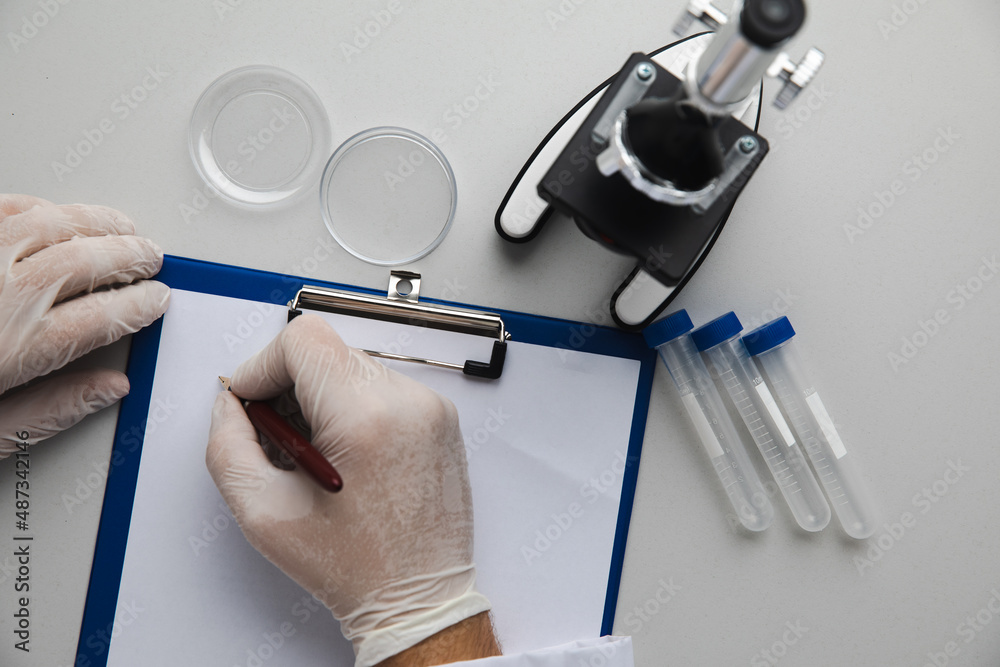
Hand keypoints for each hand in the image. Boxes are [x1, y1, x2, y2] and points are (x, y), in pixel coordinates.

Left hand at [0, 194, 168, 455]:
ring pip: (52, 222)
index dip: (141, 304)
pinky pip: (6, 206)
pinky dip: (40, 206)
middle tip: (151, 258)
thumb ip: (53, 408)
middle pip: (87, 260)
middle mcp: (0, 296)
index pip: (105, 316)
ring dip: (97, 222)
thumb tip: (109, 387)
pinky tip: (55, 212)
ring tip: (120, 226)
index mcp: (15, 349)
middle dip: (131, 256)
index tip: (157, 300)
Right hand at [206, 314, 496, 666]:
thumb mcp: (263, 513)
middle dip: (290, 387)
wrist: (418, 596)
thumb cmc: (355, 567)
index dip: (262, 366)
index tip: (252, 400)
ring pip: (353, 367)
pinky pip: (382, 387)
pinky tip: (345, 455)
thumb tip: (229, 404)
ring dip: (321, 398)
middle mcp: (407, 402)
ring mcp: (430, 407)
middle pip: (327, 352)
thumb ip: (228, 446)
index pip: (304, 339)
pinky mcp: (440, 417)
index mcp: (365, 417)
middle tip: (280, 439)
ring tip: (315, 455)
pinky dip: (354, 408)